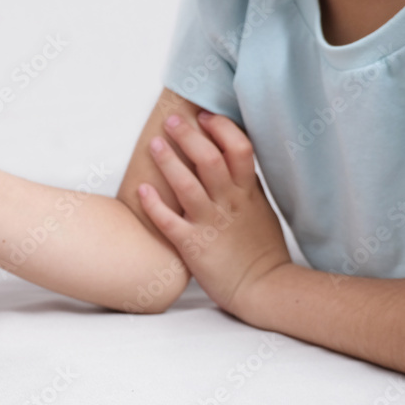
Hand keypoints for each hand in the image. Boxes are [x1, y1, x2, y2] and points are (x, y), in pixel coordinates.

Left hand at [136, 111, 290, 314]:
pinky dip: (153, 204)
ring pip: (187, 184)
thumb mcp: (262, 210)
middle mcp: (229, 203)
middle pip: (209, 159)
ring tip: (155, 144)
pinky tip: (141, 189)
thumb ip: (247, 185)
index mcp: (248, 193)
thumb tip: (235, 158)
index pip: (239, 148)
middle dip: (188, 135)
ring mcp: (210, 223)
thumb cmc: (261, 250)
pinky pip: (168, 220)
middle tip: (171, 120)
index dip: (221, 128)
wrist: (263, 288)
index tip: (204, 115)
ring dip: (168, 161)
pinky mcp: (192, 245)